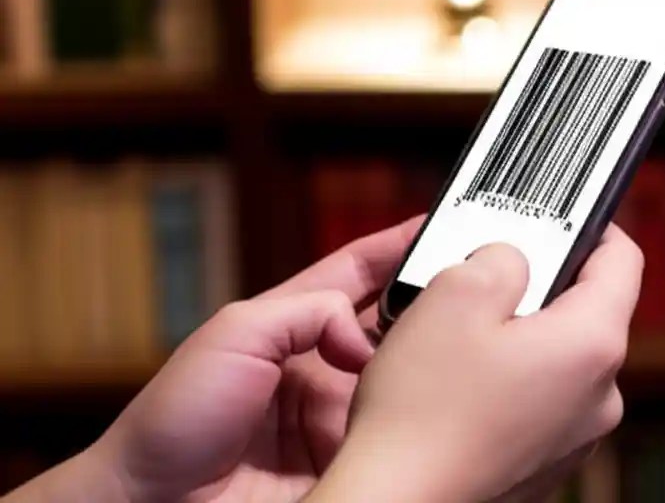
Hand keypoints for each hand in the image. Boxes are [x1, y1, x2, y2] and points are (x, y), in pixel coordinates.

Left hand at [8, 216, 423, 502]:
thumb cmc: (173, 422)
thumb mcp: (235, 332)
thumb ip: (309, 309)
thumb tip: (363, 335)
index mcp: (293, 325)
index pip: (359, 273)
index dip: (399, 246)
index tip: (445, 223)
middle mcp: (326, 368)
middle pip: (394, 326)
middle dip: (432, 305)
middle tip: (468, 287)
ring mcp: (341, 417)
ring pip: (405, 379)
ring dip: (432, 363)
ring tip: (464, 341)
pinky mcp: (354, 464)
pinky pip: (398, 436)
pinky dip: (421, 422)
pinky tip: (442, 406)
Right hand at [308, 225, 643, 502]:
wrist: (395, 501)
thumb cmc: (421, 411)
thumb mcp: (454, 294)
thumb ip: (500, 256)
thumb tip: (514, 260)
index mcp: (592, 344)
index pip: (623, 261)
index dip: (593, 226)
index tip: (562, 215)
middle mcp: (601, 394)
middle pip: (587, 310)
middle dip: (539, 286)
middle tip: (483, 278)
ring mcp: (577, 434)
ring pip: (558, 356)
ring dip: (519, 336)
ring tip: (460, 337)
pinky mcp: (547, 461)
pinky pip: (540, 399)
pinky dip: (509, 381)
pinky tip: (461, 383)